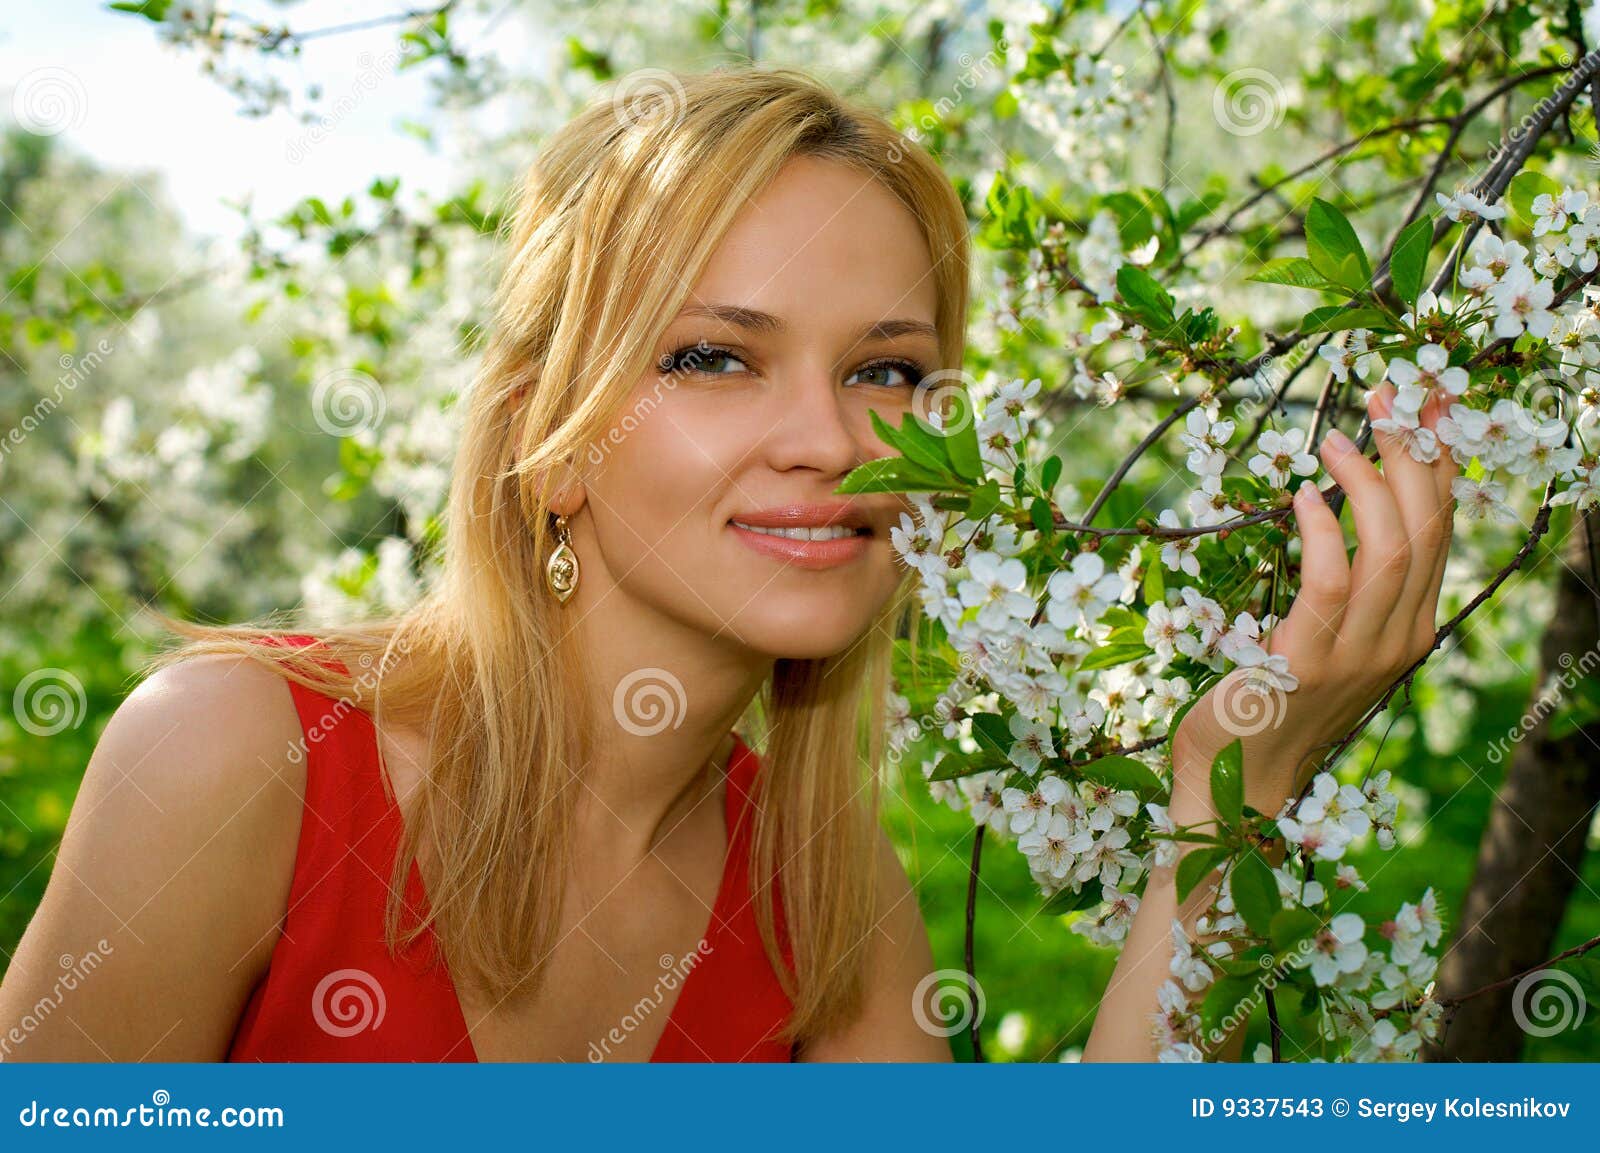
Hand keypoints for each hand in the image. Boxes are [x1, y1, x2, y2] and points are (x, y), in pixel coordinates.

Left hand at [1170, 381, 1459, 823]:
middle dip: (1411, 453)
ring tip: (1336, 438)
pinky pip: (1331, 585)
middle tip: (1385, 394)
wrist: (1235, 780)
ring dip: (1367, 482)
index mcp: (1411, 627)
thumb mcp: (1322, 636)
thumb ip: (1343, 584)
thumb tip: (1336, 507)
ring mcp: (1360, 657)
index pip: (1442, 529)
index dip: (1437, 461)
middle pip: (1428, 528)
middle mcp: (1400, 640)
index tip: (1424, 402)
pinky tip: (1304, 498)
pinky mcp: (1308, 666)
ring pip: (1391, 550)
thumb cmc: (1269, 698)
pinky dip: (1322, 534)